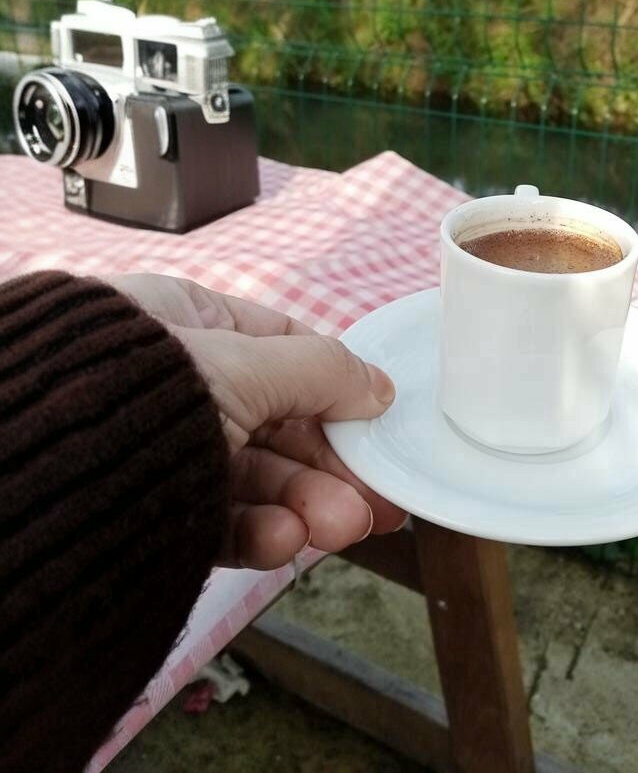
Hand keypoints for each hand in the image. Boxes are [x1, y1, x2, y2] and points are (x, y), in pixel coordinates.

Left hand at [107, 273, 406, 569]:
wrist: (27, 477)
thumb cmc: (134, 389)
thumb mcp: (242, 366)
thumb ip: (321, 372)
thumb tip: (379, 384)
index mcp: (188, 321)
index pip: (284, 348)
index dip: (338, 386)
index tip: (378, 423)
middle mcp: (177, 382)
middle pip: (277, 424)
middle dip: (329, 467)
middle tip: (376, 502)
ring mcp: (162, 448)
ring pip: (253, 480)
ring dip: (306, 505)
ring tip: (342, 526)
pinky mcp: (148, 510)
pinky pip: (215, 520)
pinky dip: (256, 533)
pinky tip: (284, 539)